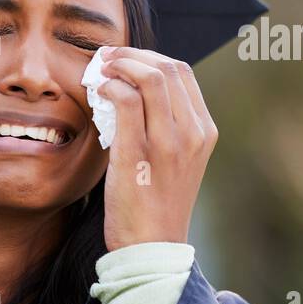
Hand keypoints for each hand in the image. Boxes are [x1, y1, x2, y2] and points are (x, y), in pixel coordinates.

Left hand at [95, 47, 217, 250]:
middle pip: (168, 68)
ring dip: (120, 65)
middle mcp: (193, 133)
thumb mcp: (173, 162)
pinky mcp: (139, 153)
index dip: (150, 57)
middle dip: (133, 55)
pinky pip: (126, 101)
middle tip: (107, 58)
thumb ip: (163, 128)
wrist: (152, 248)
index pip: (182, 74)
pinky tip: (97, 91)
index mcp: (204, 132)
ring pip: (150, 78)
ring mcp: (169, 142)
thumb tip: (130, 94)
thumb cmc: (154, 206)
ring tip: (99, 70)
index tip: (125, 59)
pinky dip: (110, 86)